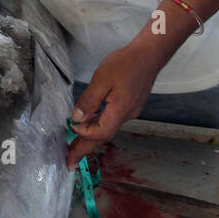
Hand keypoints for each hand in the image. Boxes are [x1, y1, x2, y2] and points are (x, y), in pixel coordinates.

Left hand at [66, 44, 158, 169]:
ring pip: (107, 129)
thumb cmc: (126, 63)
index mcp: (120, 110)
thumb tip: (76, 119)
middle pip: (103, 137)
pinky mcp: (130, 106)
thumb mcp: (102, 79)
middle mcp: (127, 115)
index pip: (101, 133)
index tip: (71, 128)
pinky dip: (99, 126)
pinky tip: (89, 124)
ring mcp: (130, 111)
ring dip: (90, 138)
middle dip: (85, 150)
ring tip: (74, 147)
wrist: (149, 55)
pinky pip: (112, 121)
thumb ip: (89, 100)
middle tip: (69, 162)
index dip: (84, 134)